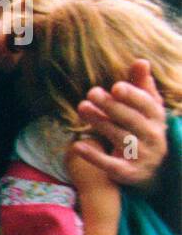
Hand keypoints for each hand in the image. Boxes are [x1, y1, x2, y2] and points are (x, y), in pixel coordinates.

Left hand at [72, 60, 166, 188]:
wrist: (149, 170)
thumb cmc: (143, 130)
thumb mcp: (145, 109)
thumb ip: (142, 87)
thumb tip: (141, 61)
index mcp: (157, 119)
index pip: (146, 105)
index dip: (133, 96)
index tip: (116, 86)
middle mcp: (153, 137)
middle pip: (131, 120)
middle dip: (111, 106)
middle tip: (91, 92)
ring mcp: (142, 156)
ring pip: (119, 137)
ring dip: (100, 122)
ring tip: (82, 107)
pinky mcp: (127, 173)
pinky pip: (109, 164)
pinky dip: (94, 156)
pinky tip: (77, 145)